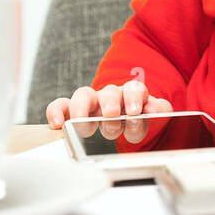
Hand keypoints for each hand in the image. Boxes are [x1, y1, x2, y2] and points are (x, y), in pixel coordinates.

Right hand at [46, 80, 173, 143]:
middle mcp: (111, 96)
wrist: (128, 119)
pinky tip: (57, 124)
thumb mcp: (154, 114)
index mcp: (132, 94)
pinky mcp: (73, 111)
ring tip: (83, 124)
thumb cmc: (138, 116)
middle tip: (112, 115)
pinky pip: (61, 106)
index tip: (134, 112)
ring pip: (84, 95)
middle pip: (109, 92)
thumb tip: (152, 108)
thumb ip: (158, 110)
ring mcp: (92, 102)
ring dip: (83, 109)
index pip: (134, 89)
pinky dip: (56, 112)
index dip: (134, 98)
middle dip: (110, 103)